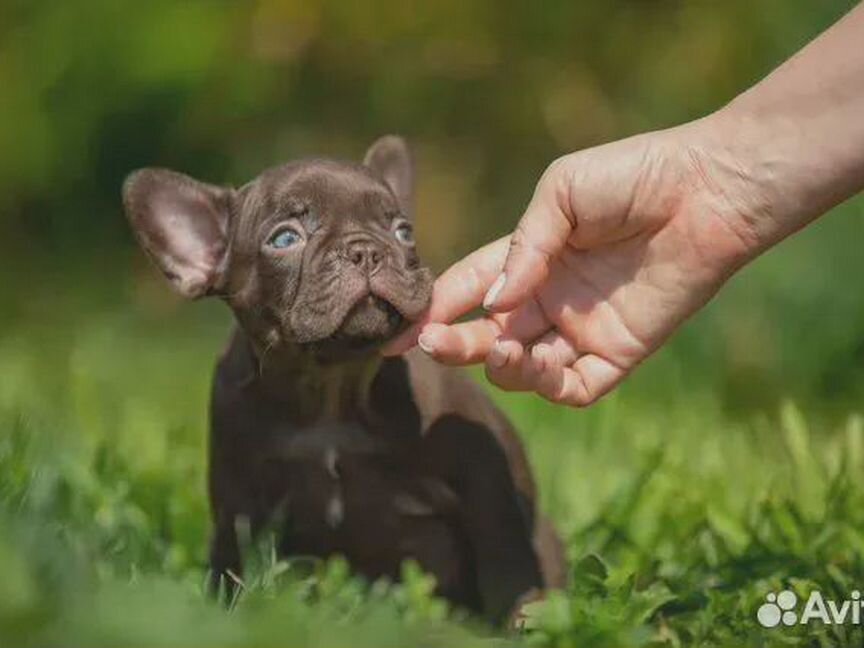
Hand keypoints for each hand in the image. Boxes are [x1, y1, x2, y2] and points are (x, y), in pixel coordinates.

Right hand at [384, 119, 761, 405]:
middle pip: (486, 335)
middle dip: (454, 343)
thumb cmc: (634, 176)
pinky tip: (541, 361)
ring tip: (504, 346)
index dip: (434, 309)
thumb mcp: (563, 191)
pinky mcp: (618, 353)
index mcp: (529, 257)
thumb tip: (493, 303)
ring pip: (523, 369)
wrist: (708, 190)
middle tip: (435, 344)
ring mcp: (580, 329)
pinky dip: (549, 386)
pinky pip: (574, 388)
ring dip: (502, 365)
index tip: (399, 331)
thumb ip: (523, 244)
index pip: (469, 288)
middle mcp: (548, 298)